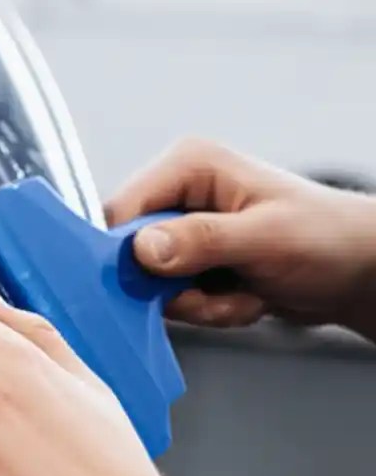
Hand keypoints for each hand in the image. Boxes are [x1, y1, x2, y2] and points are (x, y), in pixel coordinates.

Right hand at [106, 139, 375, 331]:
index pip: (122, 210)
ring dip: (199, 303)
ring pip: (154, 283)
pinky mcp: (195, 261)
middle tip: (222, 294)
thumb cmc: (328, 238)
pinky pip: (175, 298)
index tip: (157, 285)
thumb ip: (201, 240)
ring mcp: (186, 230)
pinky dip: (210, 310)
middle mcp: (180, 194)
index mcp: (189, 166)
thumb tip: (140, 250)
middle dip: (177, 288)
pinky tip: (246, 298)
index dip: (128, 252)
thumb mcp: (265, 238)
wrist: (362, 272)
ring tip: (245, 295)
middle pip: (134, 253)